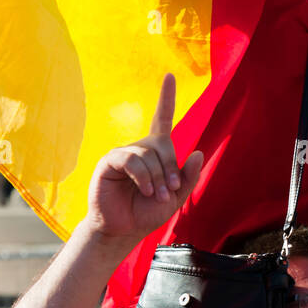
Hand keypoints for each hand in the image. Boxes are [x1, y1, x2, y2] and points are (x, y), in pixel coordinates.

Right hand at [83, 73, 202, 247]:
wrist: (122, 231)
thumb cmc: (146, 213)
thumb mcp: (175, 197)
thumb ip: (188, 177)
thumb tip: (198, 152)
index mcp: (155, 152)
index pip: (162, 118)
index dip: (166, 97)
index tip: (169, 76)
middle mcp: (139, 148)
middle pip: (163, 143)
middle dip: (171, 168)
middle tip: (170, 191)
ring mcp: (123, 153)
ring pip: (148, 154)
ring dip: (158, 177)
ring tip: (157, 196)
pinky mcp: (110, 162)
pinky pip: (132, 159)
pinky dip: (144, 176)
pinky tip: (146, 190)